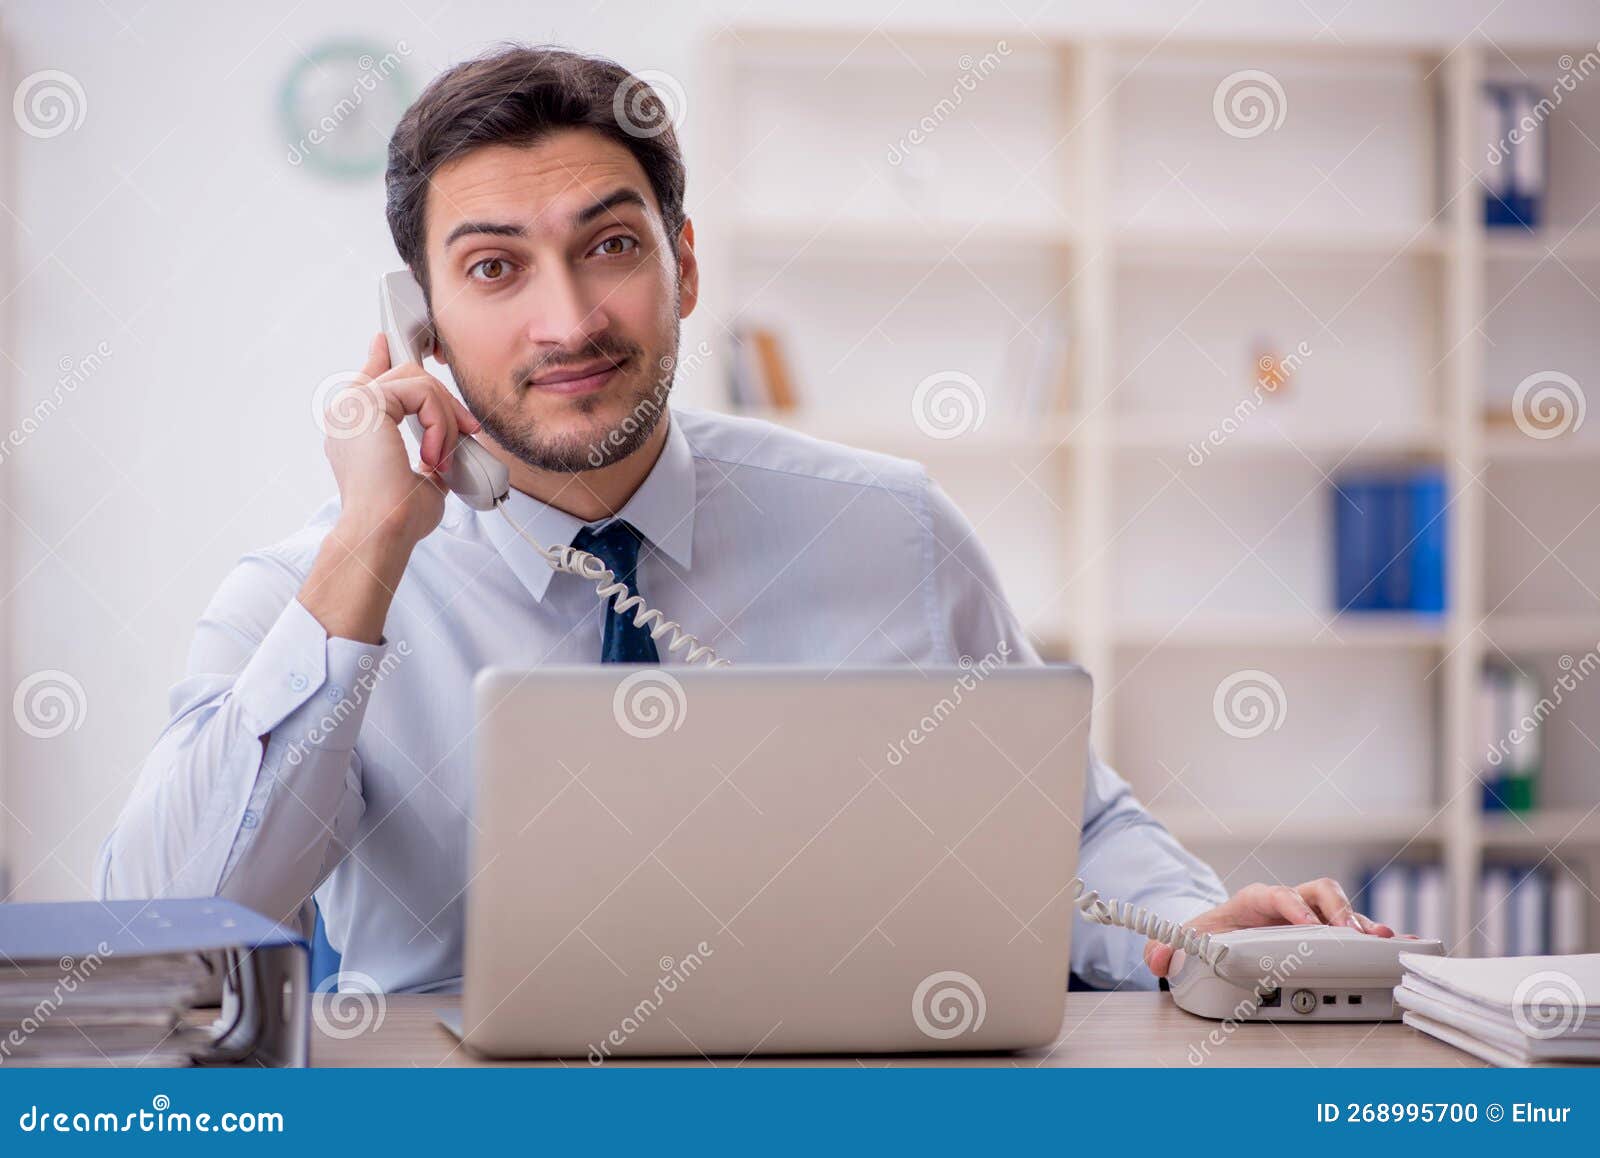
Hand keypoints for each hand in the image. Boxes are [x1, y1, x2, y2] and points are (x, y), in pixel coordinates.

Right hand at [321, 332, 481, 546]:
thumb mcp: (421, 480)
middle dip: (445, 402)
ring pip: (418, 382)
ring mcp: (352, 405)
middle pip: (405, 377)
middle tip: (468, 431)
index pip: (367, 380)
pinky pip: (421, 393)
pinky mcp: (366, 402)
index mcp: (352, 429)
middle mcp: (346, 413)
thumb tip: (449, 455)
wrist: (382, 530)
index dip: (380, 358)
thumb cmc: (397, 517)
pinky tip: (434, 455)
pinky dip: (440, 423)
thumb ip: (429, 457)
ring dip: (446, 419)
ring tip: (443, 456)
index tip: (385, 342)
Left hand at [1144, 877, 1394, 978]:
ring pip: (1341, 907)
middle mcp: (1289, 901)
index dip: (1292, 906)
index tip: (1305, 924)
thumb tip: (1155, 957)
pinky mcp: (1328, 932)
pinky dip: (1374, 937)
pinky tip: (1396, 946)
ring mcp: (1312, 914)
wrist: (1228, 932)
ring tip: (1378, 941)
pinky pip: (1355, 929)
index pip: (1276, 894)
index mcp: (1256, 899)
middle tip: (1348, 933)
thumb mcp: (1193, 937)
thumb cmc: (1216, 931)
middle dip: (1334, 910)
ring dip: (1359, 923)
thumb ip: (1170, 946)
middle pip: (1318, 892)